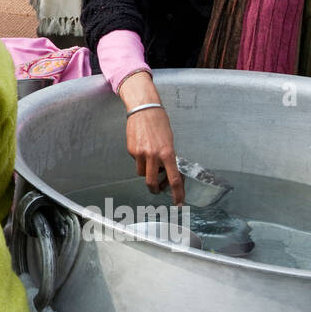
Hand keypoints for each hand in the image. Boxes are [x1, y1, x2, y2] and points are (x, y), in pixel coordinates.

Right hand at [118, 72, 183, 204]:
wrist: (144, 109)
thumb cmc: (159, 122)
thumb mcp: (169, 141)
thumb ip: (168, 156)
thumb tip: (165, 170)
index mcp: (168, 153)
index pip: (174, 179)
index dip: (177, 193)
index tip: (178, 202)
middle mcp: (154, 156)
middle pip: (152, 182)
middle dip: (154, 189)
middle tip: (156, 190)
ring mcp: (141, 154)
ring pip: (142, 173)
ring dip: (146, 171)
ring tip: (149, 159)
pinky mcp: (131, 150)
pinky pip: (136, 161)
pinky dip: (139, 158)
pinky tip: (142, 147)